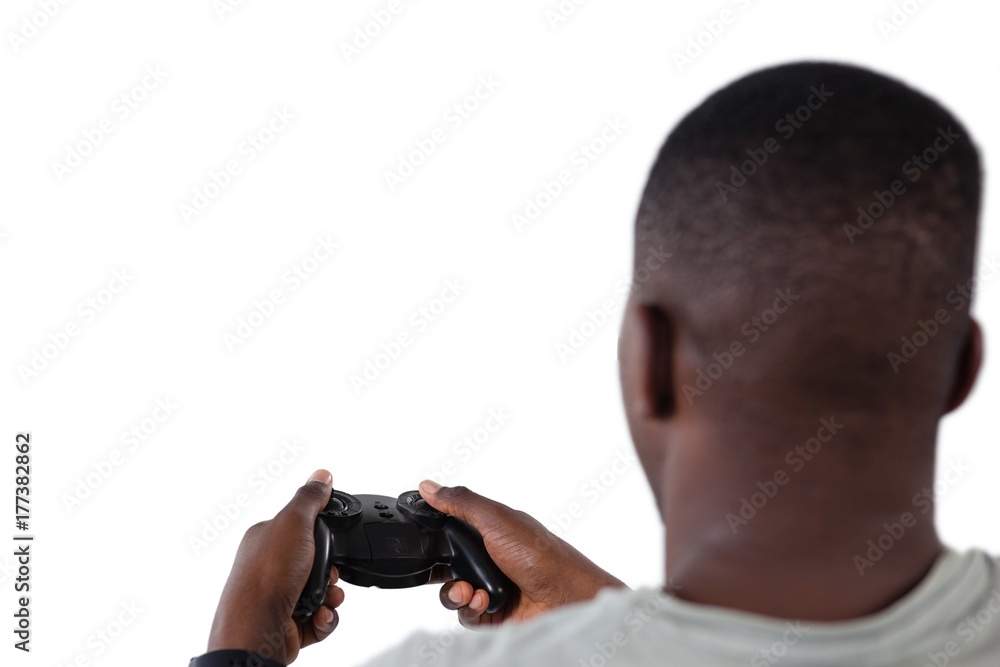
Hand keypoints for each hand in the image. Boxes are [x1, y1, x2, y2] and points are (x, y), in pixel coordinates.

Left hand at [207, 470, 344, 664]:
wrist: (257, 629)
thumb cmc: (266, 576)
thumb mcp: (293, 523)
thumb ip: (310, 499)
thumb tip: (321, 476)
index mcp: (267, 540)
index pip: (301, 528)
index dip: (321, 534)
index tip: (330, 539)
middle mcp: (271, 568)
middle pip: (316, 562)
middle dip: (331, 569)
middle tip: (329, 572)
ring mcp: (279, 597)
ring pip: (321, 590)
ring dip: (332, 594)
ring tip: (327, 597)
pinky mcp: (290, 623)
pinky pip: (320, 617)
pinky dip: (326, 616)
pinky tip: (320, 614)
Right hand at [420, 480, 625, 628]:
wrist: (564, 597)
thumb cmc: (538, 553)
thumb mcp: (495, 518)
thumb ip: (460, 502)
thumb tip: (428, 486)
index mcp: (489, 531)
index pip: (451, 532)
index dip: (434, 537)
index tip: (420, 541)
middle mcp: (488, 558)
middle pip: (447, 565)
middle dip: (438, 571)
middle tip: (441, 571)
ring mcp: (490, 587)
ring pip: (453, 592)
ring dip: (455, 593)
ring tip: (469, 591)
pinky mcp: (492, 613)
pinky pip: (465, 614)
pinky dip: (469, 609)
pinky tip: (482, 601)